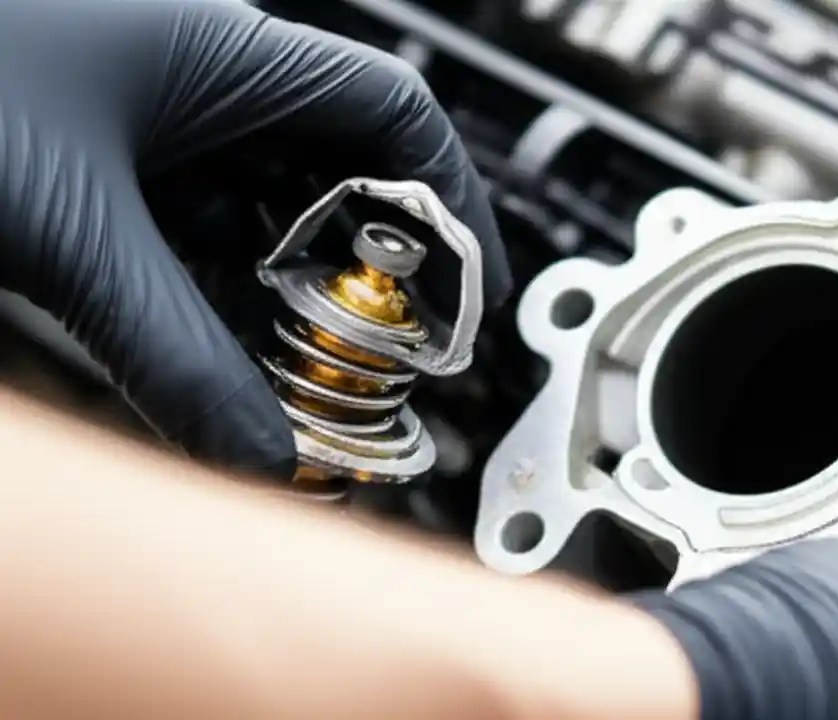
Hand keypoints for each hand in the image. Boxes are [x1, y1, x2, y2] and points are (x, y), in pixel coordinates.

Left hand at [0, 1, 509, 475]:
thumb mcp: (66, 234)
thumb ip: (172, 354)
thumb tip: (260, 454)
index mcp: (226, 49)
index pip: (395, 114)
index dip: (453, 205)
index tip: (473, 295)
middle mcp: (200, 71)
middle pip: (339, 166)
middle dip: (374, 264)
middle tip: (393, 350)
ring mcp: (147, 108)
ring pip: (262, 202)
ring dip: (290, 284)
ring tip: (308, 363)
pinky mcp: (99, 148)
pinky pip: (192, 219)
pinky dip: (216, 284)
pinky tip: (212, 342)